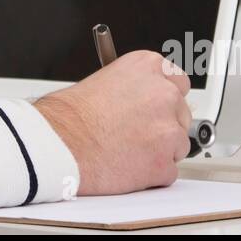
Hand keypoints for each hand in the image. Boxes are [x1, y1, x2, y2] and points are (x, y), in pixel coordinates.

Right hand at [33, 50, 191, 195]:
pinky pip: (168, 171)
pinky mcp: (165, 163)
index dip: (165, 98)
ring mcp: (168, 130)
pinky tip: (128, 165)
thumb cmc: (69, 115)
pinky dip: (152, 174)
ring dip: (159, 150)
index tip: (157, 107)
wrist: (58, 144)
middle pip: (181, 113)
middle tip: (138, 133)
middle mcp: (163, 94)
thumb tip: (142, 100)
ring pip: (178, 145)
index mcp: (148, 67)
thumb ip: (134, 87)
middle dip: (164, 125)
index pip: (177, 81)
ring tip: (127, 150)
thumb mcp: (104, 80)